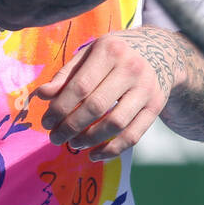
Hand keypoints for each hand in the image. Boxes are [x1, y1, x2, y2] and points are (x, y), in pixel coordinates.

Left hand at [34, 29, 183, 160]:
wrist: (161, 50)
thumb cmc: (116, 53)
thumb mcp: (90, 53)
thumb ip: (66, 75)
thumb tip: (42, 96)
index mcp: (110, 50)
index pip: (80, 86)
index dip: (60, 108)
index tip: (46, 121)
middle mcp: (131, 68)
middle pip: (96, 106)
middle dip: (70, 127)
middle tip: (55, 137)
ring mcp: (146, 88)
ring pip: (115, 124)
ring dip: (90, 139)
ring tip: (74, 144)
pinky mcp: (157, 105)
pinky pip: (134, 135)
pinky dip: (112, 150)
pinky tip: (95, 154)